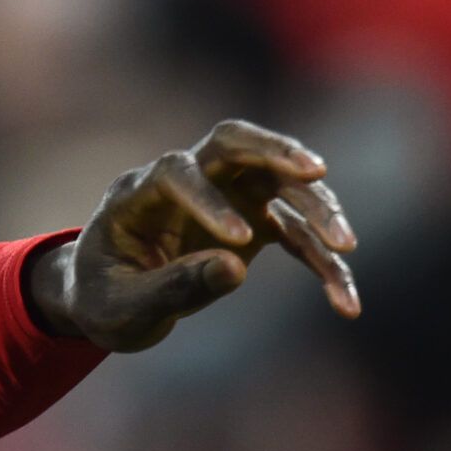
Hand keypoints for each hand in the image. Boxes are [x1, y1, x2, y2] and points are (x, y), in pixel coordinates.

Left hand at [26, 119, 359, 351]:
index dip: (208, 199)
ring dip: (317, 208)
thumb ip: (173, 287)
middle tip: (316, 170)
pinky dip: (321, 263)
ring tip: (347, 247)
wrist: (106, 299)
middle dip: (277, 151)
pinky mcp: (253, 222)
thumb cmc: (103, 299)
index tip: (238, 241)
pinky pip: (295, 233)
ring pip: (278, 182)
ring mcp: (222, 196)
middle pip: (234, 143)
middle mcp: (184, 180)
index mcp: (137, 193)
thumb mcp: (124, 307)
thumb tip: (237, 268)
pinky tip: (345, 303)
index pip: (176, 172)